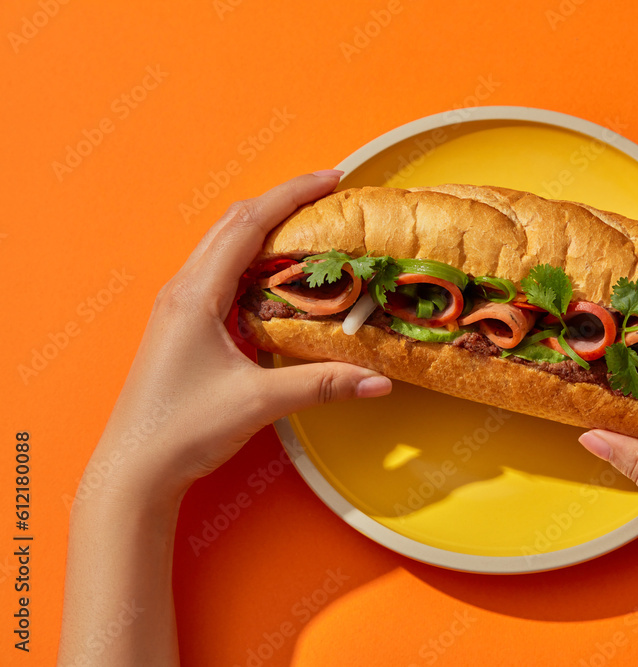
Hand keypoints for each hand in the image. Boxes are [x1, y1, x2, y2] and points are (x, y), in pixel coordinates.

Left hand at [90, 170, 392, 502]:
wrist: (134, 469)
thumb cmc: (183, 430)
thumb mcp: (259, 402)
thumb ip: (323, 385)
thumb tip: (380, 380)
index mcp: (195, 294)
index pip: (248, 224)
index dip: (292, 194)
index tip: (332, 177)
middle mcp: (183, 291)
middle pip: (235, 225)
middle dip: (283, 203)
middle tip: (329, 197)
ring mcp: (179, 307)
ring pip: (226, 248)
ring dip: (267, 231)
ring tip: (311, 230)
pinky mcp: (183, 326)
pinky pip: (222, 275)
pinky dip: (255, 262)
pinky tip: (280, 278)